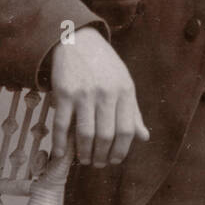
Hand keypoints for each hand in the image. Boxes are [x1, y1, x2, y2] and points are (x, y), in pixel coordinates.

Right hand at [50, 27, 149, 166]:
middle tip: (98, 163)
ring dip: (84, 153)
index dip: (121, 150)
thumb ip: (133, 111)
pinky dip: (61, 143)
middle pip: (106, 135)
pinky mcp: (64, 92)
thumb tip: (144, 137)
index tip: (115, 160)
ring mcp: (84, 93)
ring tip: (84, 160)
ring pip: (85, 133)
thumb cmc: (104, 65)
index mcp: (125, 91)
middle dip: (102, 156)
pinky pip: (62, 124)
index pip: (126, 130)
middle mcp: (106, 93)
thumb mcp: (124, 82)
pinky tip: (61, 153)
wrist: (77, 40)